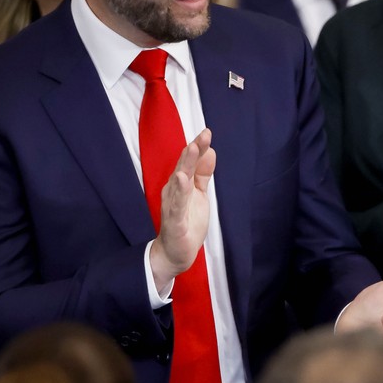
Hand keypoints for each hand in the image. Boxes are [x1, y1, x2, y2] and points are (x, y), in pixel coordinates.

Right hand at [148, 128, 215, 291]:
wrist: (175, 251)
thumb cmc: (187, 220)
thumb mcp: (199, 193)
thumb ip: (202, 173)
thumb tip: (210, 152)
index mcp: (181, 184)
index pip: (190, 162)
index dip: (198, 147)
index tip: (207, 132)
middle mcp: (174, 191)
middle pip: (183, 167)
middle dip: (193, 150)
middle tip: (203, 135)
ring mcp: (172, 205)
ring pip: (179, 182)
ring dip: (185, 165)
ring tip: (191, 149)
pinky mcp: (174, 221)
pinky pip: (176, 205)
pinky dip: (179, 192)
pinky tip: (182, 180)